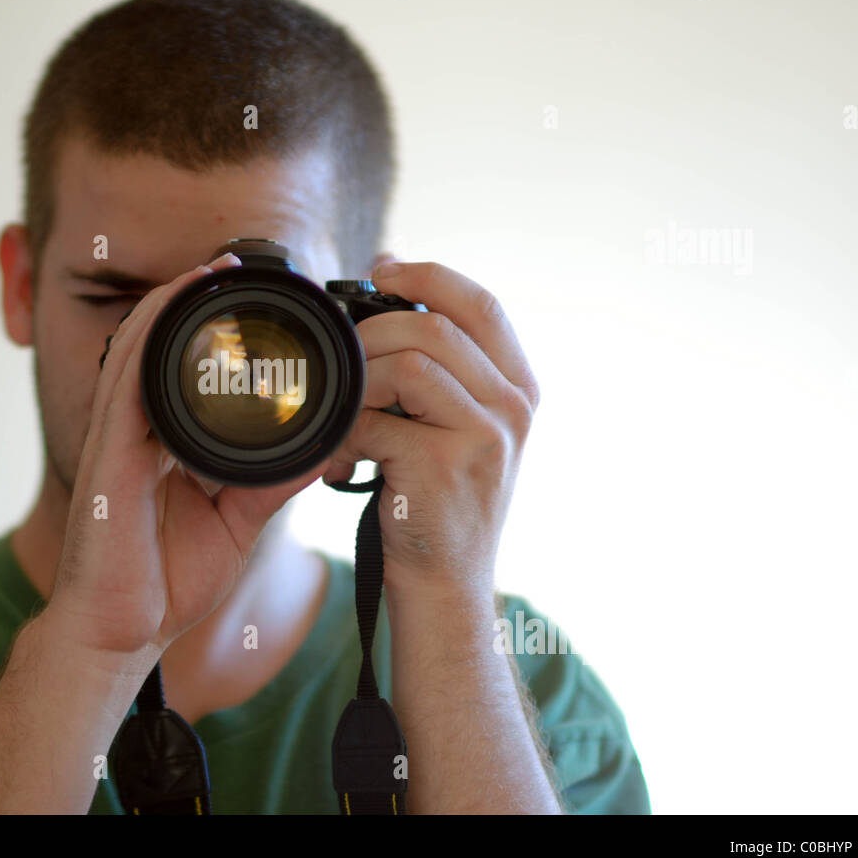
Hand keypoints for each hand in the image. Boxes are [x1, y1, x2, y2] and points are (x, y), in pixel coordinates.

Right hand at [48, 253, 326, 655]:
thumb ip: (271, 482)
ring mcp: (116, 435)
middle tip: (241, 261)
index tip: (260, 297)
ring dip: (176, 298)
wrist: (122, 634)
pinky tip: (179, 303)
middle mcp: (135, 429)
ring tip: (217, 265)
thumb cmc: (166, 582)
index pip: (186, 367)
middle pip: (160, 342)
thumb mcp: (237, 520)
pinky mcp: (107, 449)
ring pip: (140, 344)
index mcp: (162, 442)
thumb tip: (321, 451)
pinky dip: (153, 331)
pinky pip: (126, 375)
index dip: (214, 326)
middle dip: (197, 296)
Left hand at [323, 256, 539, 601]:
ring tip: (342, 421)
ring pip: (407, 362)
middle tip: (338, 361)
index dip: (428, 276)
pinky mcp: (447, 465)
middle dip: (370, 333)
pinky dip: (345, 437)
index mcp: (518, 389)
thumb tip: (389, 281)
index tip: (380, 267)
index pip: (481, 304)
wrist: (444, 589)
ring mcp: (487, 435)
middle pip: (433, 327)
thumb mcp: (453, 428)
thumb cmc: (434, 503)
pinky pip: (376, 419)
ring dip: (356, 384)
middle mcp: (514, 407)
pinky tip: (343, 465)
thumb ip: (437, 369)